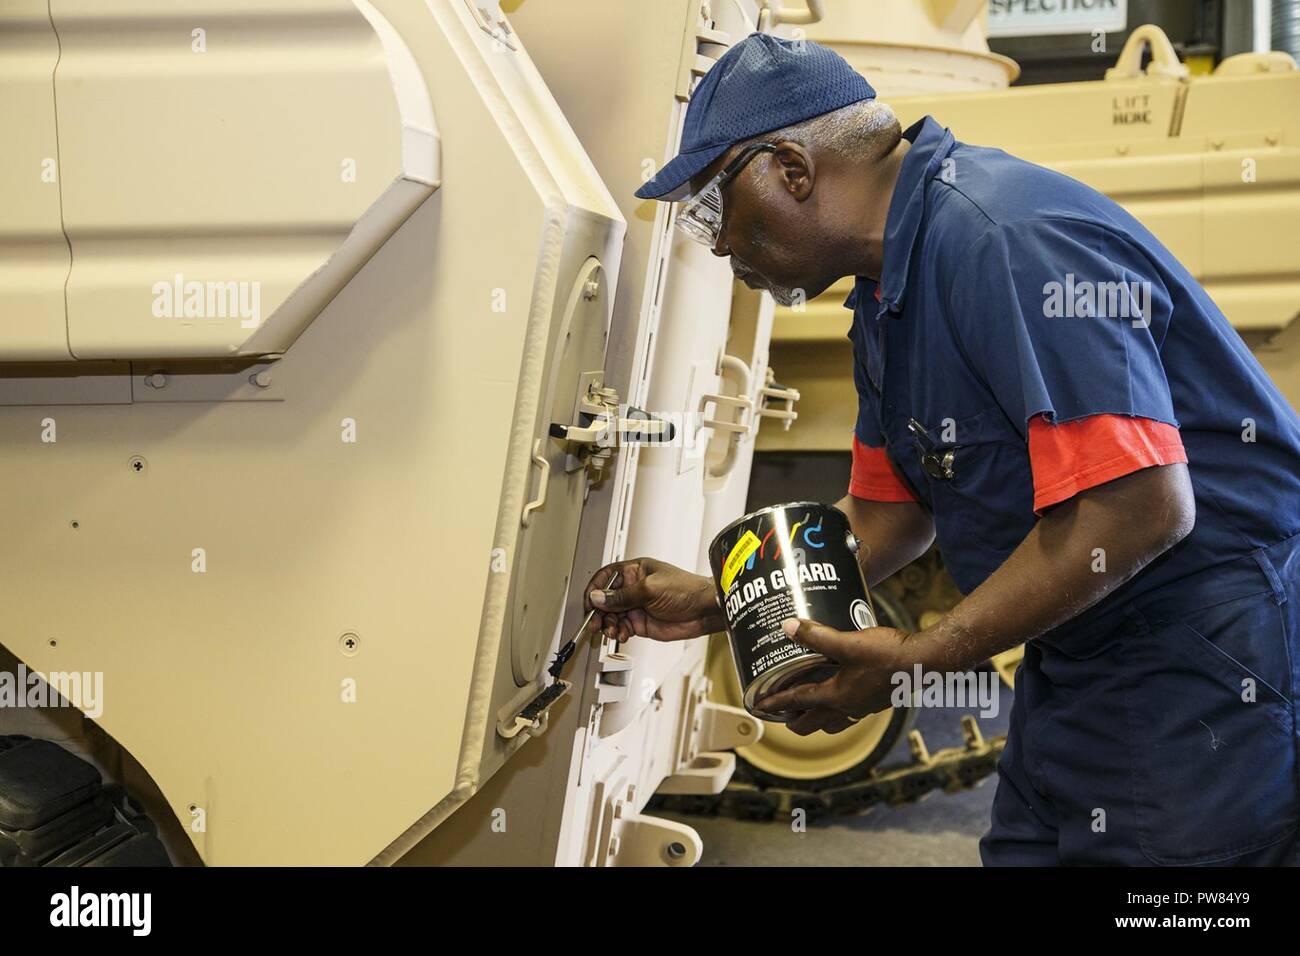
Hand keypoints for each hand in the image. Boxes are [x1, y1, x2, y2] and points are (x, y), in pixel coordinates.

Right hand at [583, 557, 723, 642]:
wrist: (703, 611)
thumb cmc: (685, 590)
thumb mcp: (650, 589)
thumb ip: (622, 596)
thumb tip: (598, 598)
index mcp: (634, 571)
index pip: (606, 578)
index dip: (595, 590)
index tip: (589, 603)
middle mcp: (633, 588)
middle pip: (605, 600)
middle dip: (598, 612)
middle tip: (594, 623)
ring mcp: (636, 606)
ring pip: (611, 616)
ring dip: (607, 625)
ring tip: (612, 631)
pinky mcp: (640, 623)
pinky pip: (621, 628)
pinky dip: (618, 633)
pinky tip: (622, 635)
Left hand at [755, 617, 916, 734]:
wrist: (923, 663)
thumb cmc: (888, 654)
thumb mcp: (848, 642)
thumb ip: (817, 635)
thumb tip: (788, 626)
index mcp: (836, 697)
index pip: (797, 701)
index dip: (775, 702)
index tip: (758, 705)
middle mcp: (847, 708)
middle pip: (812, 723)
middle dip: (792, 720)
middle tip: (778, 713)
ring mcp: (863, 708)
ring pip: (831, 724)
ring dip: (814, 721)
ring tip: (805, 712)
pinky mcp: (875, 702)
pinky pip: (848, 716)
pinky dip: (836, 714)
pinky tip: (840, 699)